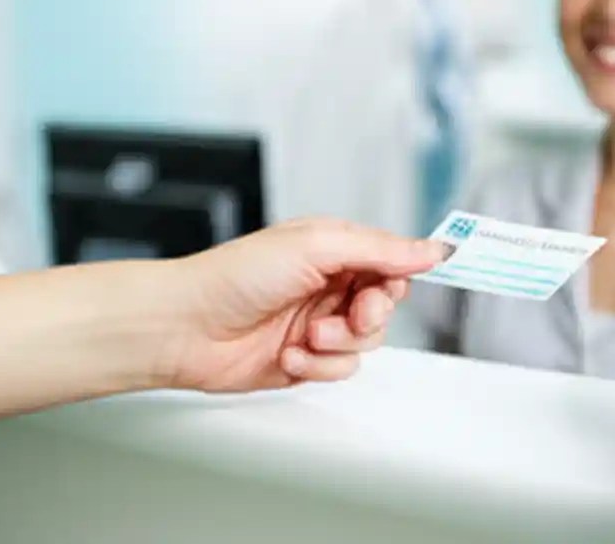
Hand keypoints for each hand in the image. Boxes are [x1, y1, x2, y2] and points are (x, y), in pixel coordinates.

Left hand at [156, 219, 443, 391]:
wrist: (186, 327)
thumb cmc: (234, 276)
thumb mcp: (316, 246)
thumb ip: (379, 250)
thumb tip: (429, 249)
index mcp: (333, 249)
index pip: (389, 260)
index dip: (401, 274)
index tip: (404, 283)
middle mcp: (328, 285)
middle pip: (385, 304)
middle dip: (371, 313)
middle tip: (352, 313)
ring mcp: (318, 324)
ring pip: (367, 341)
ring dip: (339, 341)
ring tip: (306, 335)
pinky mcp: (306, 360)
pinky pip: (341, 368)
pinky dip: (317, 365)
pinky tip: (288, 354)